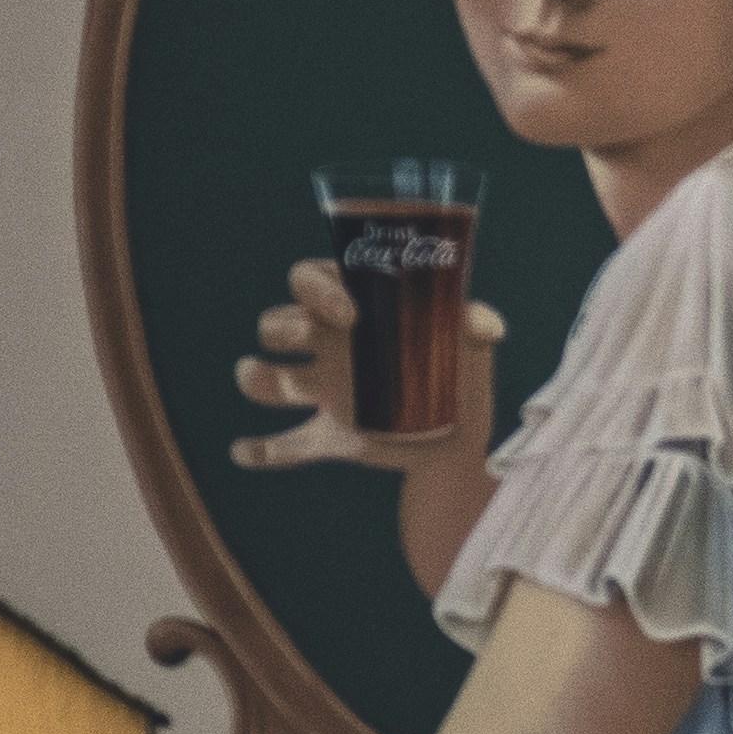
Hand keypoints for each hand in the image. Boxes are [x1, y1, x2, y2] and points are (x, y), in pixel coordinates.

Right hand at [230, 256, 504, 471]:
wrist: (461, 433)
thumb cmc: (459, 368)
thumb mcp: (470, 340)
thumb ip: (474, 324)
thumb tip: (487, 325)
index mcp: (353, 309)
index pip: (311, 281)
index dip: (317, 288)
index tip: (348, 311)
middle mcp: (326, 345)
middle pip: (276, 325)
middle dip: (281, 327)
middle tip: (307, 338)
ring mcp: (321, 391)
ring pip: (267, 380)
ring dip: (258, 378)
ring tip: (278, 386)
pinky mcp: (328, 436)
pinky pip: (284, 445)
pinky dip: (261, 451)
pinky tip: (245, 452)